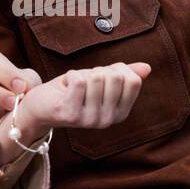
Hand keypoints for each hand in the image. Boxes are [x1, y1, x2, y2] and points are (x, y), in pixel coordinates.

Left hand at [15, 62, 151, 138]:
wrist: (42, 105)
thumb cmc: (73, 90)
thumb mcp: (102, 80)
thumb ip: (124, 75)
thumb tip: (147, 68)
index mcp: (121, 113)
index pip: (132, 80)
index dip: (117, 69)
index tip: (102, 76)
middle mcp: (109, 120)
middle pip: (115, 76)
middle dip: (97, 71)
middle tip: (84, 83)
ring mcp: (90, 120)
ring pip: (97, 77)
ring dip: (82, 74)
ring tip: (73, 87)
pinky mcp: (71, 115)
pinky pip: (79, 80)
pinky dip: (70, 75)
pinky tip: (64, 88)